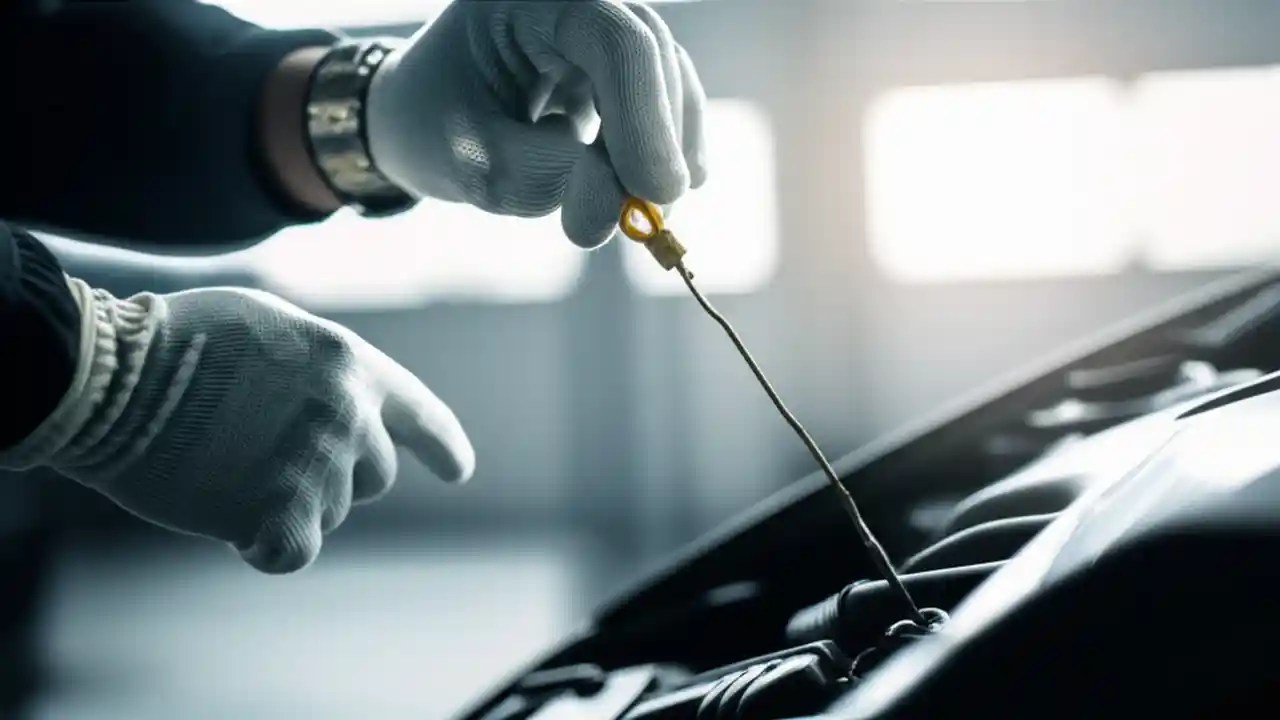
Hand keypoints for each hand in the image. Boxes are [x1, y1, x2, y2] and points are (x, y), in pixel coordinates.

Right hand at [0, 279, 473, 573]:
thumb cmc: (180, 343)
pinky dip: (266, 543)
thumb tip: (342, 406)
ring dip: (291, 503)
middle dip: (334, 474)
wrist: (114, 378)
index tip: (458, 471)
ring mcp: (316, 469)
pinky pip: (294, 550)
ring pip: (333, 512)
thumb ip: (321, 369)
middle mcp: (348, 418)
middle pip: (375, 475)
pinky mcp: (276, 516)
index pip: (419, 414)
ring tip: (231, 466)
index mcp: (350, 366)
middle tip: (266, 455)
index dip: (443, 445)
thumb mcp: (273, 326)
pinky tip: (228, 515)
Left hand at [365, 0, 707, 247]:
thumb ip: (540, 177)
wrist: (424, 113)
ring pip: (668, 80)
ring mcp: (604, 26)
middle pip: (651, 57)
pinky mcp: (622, 64)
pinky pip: (667, 99)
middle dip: (656, 144)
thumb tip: (619, 203)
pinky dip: (663, 149)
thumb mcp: (470, 160)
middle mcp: (577, 2)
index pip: (613, 41)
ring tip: (628, 215)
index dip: (642, 116)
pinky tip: (653, 188)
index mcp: (529, 1)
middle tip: (644, 222)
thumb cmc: (436, 126)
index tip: (652, 192)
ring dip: (662, 153)